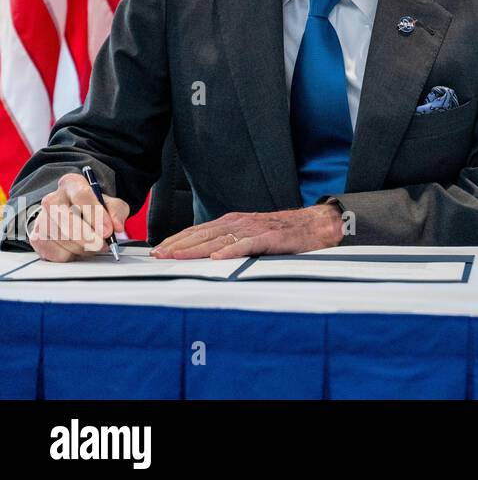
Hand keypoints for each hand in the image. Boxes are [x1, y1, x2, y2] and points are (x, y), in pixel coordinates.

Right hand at [28, 173, 129, 262]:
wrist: (73, 215)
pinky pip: (56, 252)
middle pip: (67, 219)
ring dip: (83, 247)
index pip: (82, 195)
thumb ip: (117, 212)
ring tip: (93, 244)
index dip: (96, 215)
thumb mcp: (111, 204)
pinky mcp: (37, 238)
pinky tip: (77, 248)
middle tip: (102, 244)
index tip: (108, 231)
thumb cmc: (92, 208)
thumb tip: (116, 228)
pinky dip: (71, 255)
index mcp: (72, 184)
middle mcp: (52, 199)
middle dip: (88, 236)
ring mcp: (41, 219)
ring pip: (63, 238)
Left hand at [152, 205, 343, 259]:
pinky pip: (248, 244)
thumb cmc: (284, 233)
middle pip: (203, 233)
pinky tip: (218, 258)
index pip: (199, 230)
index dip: (178, 239)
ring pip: (220, 238)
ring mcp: (256, 229)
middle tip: (158, 255)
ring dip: (196, 248)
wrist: (317, 224)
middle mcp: (241, 222)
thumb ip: (231, 241)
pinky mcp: (271, 238)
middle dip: (179, 244)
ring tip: (177, 256)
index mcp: (234, 221)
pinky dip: (232, 250)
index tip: (159, 249)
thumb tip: (206, 255)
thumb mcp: (253, 233)